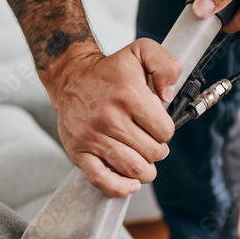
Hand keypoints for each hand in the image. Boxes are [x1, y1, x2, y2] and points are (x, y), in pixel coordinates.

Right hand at [39, 39, 181, 196]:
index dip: (166, 131)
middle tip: (151, 142)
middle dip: (157, 150)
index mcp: (129, 96)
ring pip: (133, 169)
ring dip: (145, 170)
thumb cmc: (108, 70)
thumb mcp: (142, 51)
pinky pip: (101, 179)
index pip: (164, 132)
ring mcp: (92, 137)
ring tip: (143, 160)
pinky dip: (120, 187)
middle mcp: (109, 118)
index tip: (158, 126)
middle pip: (152, 153)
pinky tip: (131, 183)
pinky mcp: (78, 151)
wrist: (70, 77)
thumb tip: (169, 95)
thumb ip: (167, 65)